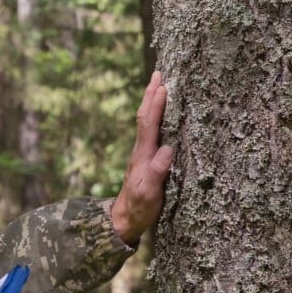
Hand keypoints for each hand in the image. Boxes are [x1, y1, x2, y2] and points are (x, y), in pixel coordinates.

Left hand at [111, 70, 173, 245]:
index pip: (148, 124)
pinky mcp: (147, 159)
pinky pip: (152, 131)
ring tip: (159, 85)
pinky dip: (156, 117)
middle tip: (158, 73)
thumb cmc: (139, 208)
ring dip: (152, 102)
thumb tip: (167, 149)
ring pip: (147, 122)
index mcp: (142, 155)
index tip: (162, 85)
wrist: (124, 220)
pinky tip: (161, 114)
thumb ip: (157, 172)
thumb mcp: (149, 193)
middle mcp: (141, 150)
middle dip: (151, 95)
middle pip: (144, 117)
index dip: (155, 105)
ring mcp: (143, 154)